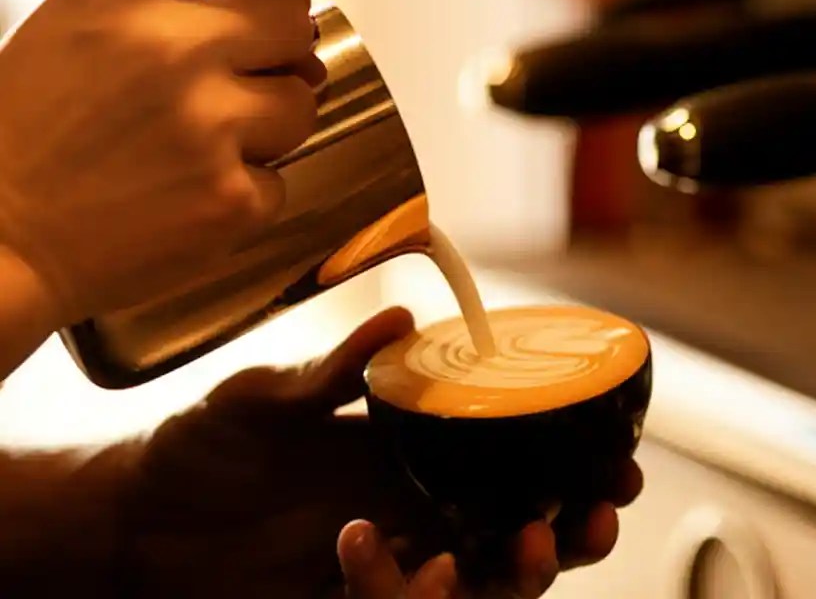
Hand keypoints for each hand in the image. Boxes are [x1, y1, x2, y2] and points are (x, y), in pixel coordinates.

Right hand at [0, 0, 322, 328]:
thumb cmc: (29, 132)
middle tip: (230, 81)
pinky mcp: (232, 198)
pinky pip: (280, 179)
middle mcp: (172, 46)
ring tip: (200, 143)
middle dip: (274, 52)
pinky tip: (187, 194)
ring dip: (266, 124)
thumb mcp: (78, 23)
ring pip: (300, 102)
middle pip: (294, 22)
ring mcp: (208, 126)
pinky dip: (244, 192)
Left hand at [112, 308, 641, 597]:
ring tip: (524, 545)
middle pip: (516, 529)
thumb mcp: (257, 401)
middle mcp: (406, 508)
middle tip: (596, 515)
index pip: (506, 460)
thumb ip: (329, 370)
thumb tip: (404, 316)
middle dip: (571, 530)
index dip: (567, 464)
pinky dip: (412, 594)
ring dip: (517, 570)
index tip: (616, 461)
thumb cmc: (192, 453)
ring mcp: (382, 562)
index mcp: (402, 453)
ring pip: (480, 580)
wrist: (127, 527)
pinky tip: (399, 569)